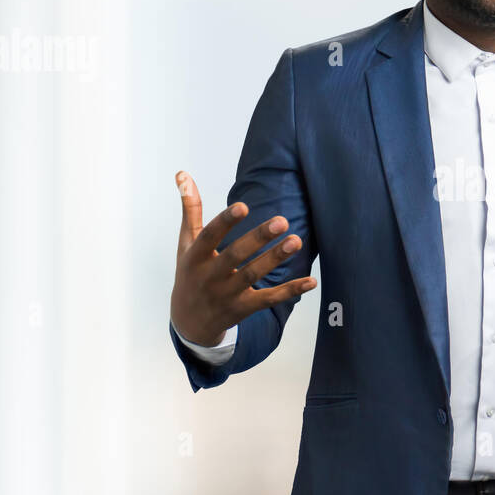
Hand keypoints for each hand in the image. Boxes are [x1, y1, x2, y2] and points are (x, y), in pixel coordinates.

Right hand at [170, 171, 315, 346]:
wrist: (189, 322)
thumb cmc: (191, 272)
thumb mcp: (186, 243)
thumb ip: (190, 209)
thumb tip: (182, 173)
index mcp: (195, 257)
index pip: (209, 237)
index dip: (225, 222)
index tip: (243, 205)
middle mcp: (209, 276)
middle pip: (235, 256)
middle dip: (258, 238)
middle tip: (282, 220)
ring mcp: (227, 294)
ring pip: (253, 276)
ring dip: (274, 259)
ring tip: (296, 241)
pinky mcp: (243, 308)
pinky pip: (269, 299)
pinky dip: (290, 291)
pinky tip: (311, 281)